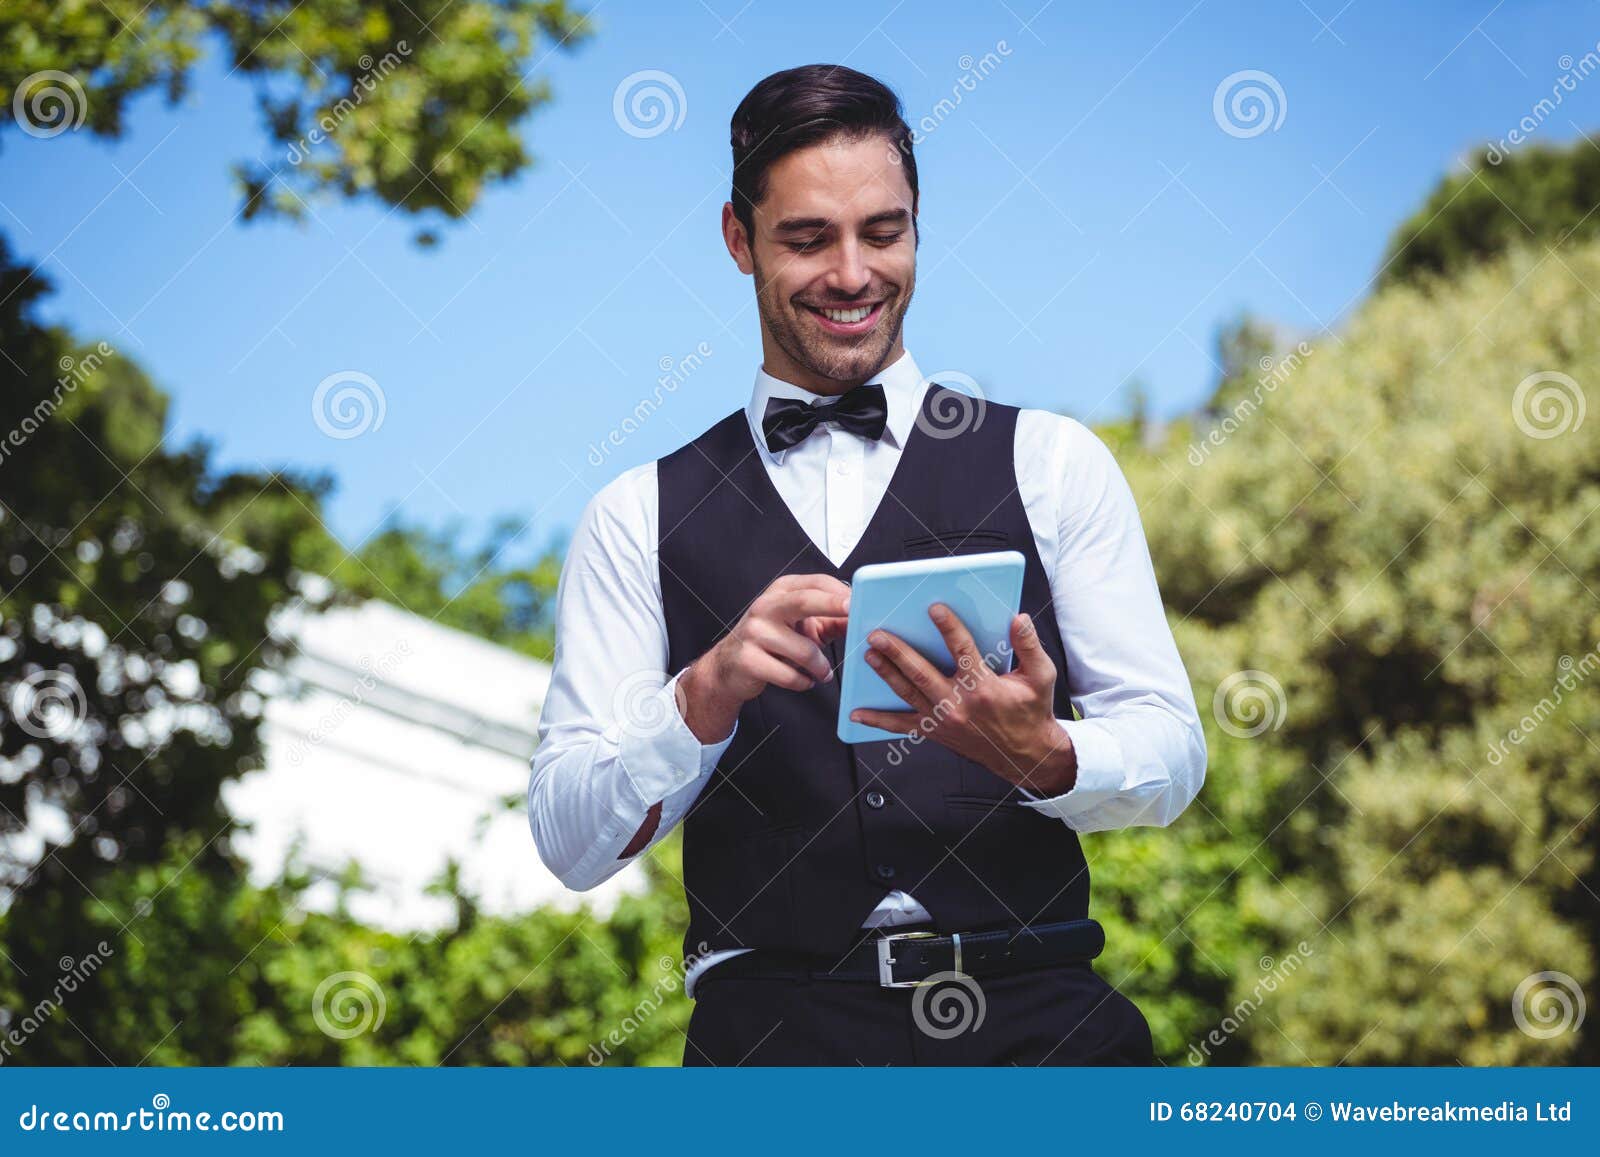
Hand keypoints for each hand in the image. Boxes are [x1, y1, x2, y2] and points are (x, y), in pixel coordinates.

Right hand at [678, 573, 850, 742]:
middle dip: (832, 605)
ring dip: (820, 667)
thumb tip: (861, 620)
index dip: (839, 592)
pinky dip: (803, 682)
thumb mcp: (802, 626)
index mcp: (781, 592)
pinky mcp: (748, 659)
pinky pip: (790, 675)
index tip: (860, 601)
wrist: (729, 665)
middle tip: (854, 614)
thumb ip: (831, 621)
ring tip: (822, 673)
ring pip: (803, 650)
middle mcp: (766, 607)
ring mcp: (754, 632)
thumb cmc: (770, 641)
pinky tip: (803, 680)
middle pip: (803, 601)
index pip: (815, 583)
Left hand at [849, 604, 1077, 795]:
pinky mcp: (934, 732)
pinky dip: (877, 721)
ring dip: (885, 673)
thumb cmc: (1031, 713)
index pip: (962, 650)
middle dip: (897, 651)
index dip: (948, 627)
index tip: (934, 609)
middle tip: (878, 634)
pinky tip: (857, 713)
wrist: (1025, 755)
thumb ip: (1029, 646)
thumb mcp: (1041, 677)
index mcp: (983, 688)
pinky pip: (901, 726)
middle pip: (922, 672)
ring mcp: (942, 720)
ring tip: (868, 655)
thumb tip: (1018, 619)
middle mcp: (958, 704)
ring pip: (907, 693)